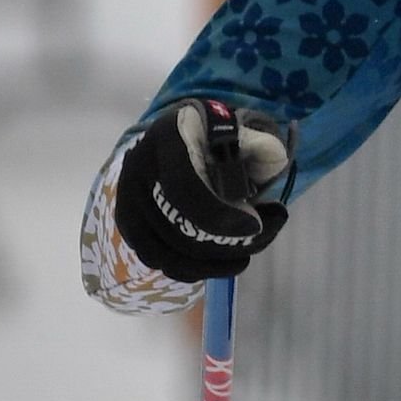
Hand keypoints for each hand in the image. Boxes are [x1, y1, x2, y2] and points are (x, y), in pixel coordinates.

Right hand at [110, 100, 292, 285]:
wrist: (180, 138)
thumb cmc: (215, 136)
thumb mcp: (239, 131)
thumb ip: (259, 146)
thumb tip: (273, 162)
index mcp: (167, 138)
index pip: (184, 187)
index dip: (220, 215)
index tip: (256, 225)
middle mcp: (139, 167)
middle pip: (178, 226)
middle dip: (226, 242)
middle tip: (259, 237)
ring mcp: (128, 198)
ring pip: (168, 251)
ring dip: (211, 262)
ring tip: (242, 255)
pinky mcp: (129, 223)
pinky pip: (158, 259)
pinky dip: (192, 269)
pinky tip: (219, 262)